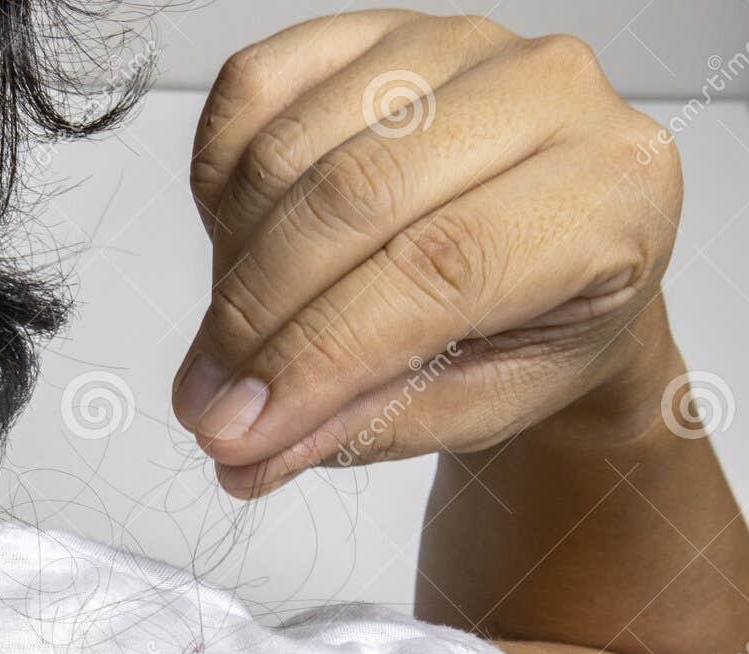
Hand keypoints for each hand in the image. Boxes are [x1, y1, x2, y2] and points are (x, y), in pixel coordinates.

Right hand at [174, 10, 684, 496]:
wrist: (558, 248)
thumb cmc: (535, 322)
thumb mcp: (476, 404)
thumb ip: (364, 427)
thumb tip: (244, 452)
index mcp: (608, 192)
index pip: (436, 269)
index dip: (316, 356)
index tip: (236, 428)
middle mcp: (546, 91)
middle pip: (353, 200)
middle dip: (254, 318)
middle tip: (205, 399)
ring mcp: (454, 44)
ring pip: (292, 151)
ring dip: (230, 265)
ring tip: (230, 340)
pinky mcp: (373, 29)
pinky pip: (254, 89)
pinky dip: (219, 184)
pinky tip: (241, 248)